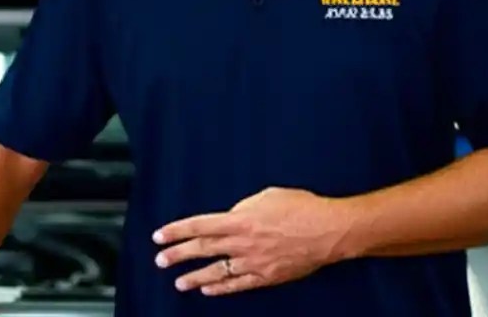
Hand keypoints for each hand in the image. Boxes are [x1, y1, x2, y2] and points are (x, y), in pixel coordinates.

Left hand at [151, 187, 353, 296]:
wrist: (328, 231)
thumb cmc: (301, 207)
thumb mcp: (267, 196)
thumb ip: (243, 208)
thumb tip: (231, 217)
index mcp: (239, 219)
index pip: (198, 226)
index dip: (176, 231)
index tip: (159, 236)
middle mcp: (242, 242)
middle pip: (202, 250)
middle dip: (178, 255)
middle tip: (160, 261)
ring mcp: (254, 262)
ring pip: (216, 272)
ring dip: (194, 277)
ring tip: (179, 282)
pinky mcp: (267, 276)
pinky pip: (238, 284)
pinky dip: (221, 288)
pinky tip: (208, 290)